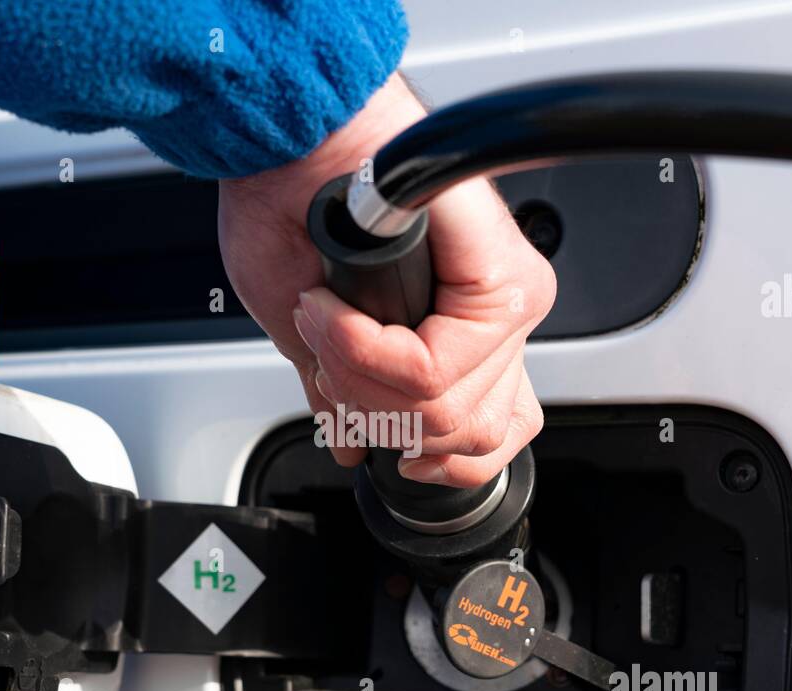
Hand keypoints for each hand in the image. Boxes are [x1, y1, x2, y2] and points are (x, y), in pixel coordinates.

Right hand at [218, 73, 555, 486]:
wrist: (286, 146)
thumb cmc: (294, 215)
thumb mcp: (316, 335)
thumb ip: (348, 395)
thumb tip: (357, 443)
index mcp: (473, 336)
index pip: (483, 437)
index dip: (408, 440)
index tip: (356, 407)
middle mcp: (498, 319)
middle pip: (456, 429)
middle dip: (367, 404)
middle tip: (327, 349)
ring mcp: (504, 298)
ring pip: (444, 406)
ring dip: (359, 376)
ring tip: (329, 322)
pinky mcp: (498, 273)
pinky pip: (433, 368)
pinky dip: (366, 357)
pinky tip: (340, 314)